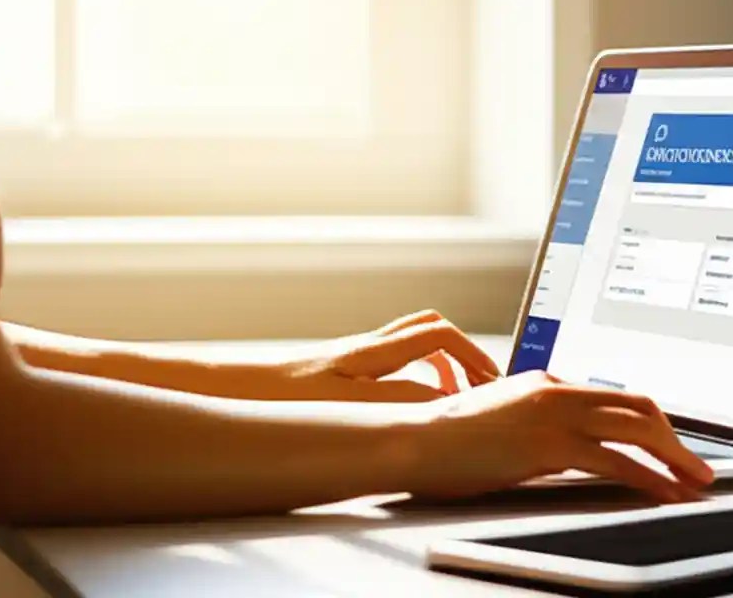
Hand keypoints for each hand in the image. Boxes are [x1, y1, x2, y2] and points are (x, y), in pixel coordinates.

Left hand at [273, 310, 501, 401]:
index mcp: (374, 351)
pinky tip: (413, 404)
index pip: (439, 335)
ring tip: (455, 397)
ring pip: (413, 344)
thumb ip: (399, 400)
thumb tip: (444, 400)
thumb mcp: (349, 404)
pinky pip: (395, 363)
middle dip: (463, 352)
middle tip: (482, 384)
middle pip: (430, 328)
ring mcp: (355, 357)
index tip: (491, 383)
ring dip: (441, 364)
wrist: (241, 392)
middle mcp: (368, 347)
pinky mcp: (343, 372)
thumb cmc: (286, 397)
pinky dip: (417, 376)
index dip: (472, 356)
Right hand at [406, 370, 714, 502]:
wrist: (415, 439)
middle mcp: (556, 389)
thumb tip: (563, 448)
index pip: (613, 397)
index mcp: (545, 381)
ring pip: (637, 428)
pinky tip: (663, 492)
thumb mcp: (500, 421)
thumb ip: (535, 425)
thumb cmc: (446, 439)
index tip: (668, 446)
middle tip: (698, 466)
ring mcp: (555, 414)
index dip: (650, 423)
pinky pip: (616, 460)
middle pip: (638, 405)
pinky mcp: (550, 444)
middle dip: (676, 438)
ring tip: (693, 483)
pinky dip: (649, 477)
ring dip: (674, 458)